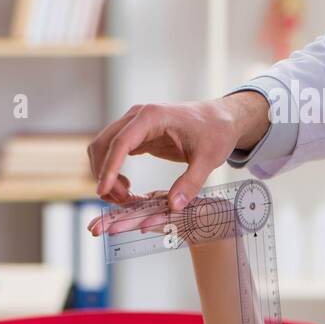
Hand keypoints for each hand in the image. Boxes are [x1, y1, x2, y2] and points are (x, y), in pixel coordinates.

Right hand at [87, 94, 269, 210]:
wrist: (221, 119)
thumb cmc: (217, 133)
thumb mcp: (209, 159)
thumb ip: (191, 183)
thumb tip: (173, 206)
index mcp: (153, 116)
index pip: (121, 142)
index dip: (109, 167)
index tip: (103, 191)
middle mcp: (138, 117)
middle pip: (104, 144)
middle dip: (104, 174)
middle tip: (121, 201)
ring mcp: (134, 124)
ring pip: (104, 148)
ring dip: (105, 174)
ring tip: (124, 198)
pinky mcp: (137, 135)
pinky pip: (114, 152)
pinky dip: (112, 171)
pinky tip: (127, 188)